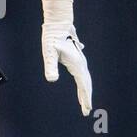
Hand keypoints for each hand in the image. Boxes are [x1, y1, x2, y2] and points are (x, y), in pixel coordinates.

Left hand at [40, 0, 91, 115]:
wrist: (58, 25)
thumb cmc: (52, 38)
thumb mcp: (49, 53)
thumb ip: (50, 66)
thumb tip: (51, 80)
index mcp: (77, 65)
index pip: (83, 85)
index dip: (85, 97)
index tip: (87, 108)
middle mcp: (81, 64)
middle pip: (86, 84)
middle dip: (86, 98)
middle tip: (86, 111)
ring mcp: (80, 62)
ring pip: (85, 80)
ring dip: (85, 92)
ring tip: (84, 104)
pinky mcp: (76, 60)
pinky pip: (81, 76)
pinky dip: (82, 84)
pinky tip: (81, 89)